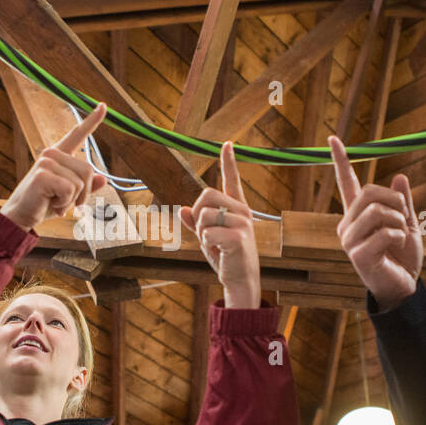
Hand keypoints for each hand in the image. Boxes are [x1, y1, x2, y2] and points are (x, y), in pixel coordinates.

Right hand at [0, 104, 108, 230]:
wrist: (21, 216)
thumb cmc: (44, 204)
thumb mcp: (69, 196)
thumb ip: (86, 187)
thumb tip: (104, 179)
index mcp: (59, 154)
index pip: (77, 134)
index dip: (92, 120)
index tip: (103, 106)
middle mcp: (52, 153)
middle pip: (88, 170)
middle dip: (83, 193)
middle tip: (66, 203)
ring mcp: (46, 162)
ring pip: (80, 182)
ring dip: (72, 200)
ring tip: (56, 202)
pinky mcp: (42, 175)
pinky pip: (70, 190)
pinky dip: (65, 203)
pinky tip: (52, 204)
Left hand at [178, 142, 260, 308]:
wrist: (240, 280)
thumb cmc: (226, 258)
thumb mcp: (208, 238)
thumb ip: (196, 223)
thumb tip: (182, 209)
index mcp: (237, 208)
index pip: (232, 180)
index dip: (228, 162)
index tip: (227, 144)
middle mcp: (243, 211)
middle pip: (206, 195)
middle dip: (198, 216)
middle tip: (208, 236)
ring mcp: (243, 222)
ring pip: (203, 215)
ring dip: (201, 233)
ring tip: (216, 245)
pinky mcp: (239, 236)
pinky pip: (207, 232)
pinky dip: (206, 243)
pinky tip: (220, 251)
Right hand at [329, 136, 421, 312]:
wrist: (403, 286)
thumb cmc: (402, 257)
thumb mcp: (407, 224)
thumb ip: (402, 203)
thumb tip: (399, 177)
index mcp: (357, 215)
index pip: (346, 183)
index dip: (340, 160)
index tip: (333, 139)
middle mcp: (347, 225)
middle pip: (368, 192)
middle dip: (394, 201)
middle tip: (404, 217)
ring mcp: (350, 240)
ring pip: (376, 211)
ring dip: (398, 221)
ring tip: (401, 234)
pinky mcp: (358, 255)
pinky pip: (384, 233)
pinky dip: (399, 236)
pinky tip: (397, 247)